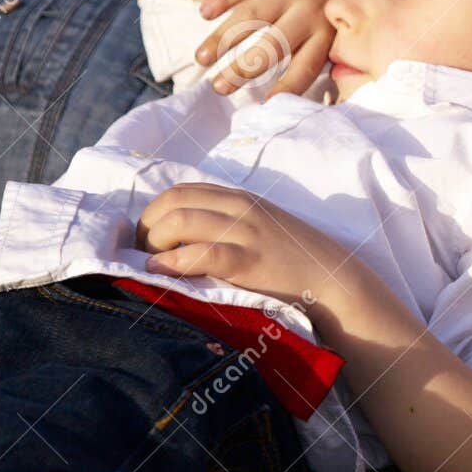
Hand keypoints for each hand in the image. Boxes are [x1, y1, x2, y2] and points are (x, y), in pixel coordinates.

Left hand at [136, 182, 352, 307]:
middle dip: (145, 228)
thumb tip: (176, 236)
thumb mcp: (259, 228)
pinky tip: (160, 271)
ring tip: (148, 264)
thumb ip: (225, 223)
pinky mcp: (249, 261)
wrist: (331, 280)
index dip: (153, 213)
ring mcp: (245, 233)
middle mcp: (240, 208)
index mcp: (239, 198)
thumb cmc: (291, 260)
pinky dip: (172, 262)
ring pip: (180, 222)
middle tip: (140, 255)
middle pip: (172, 203)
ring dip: (152, 243)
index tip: (146, 240)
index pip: (180, 191)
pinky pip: (201, 254)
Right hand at [195, 0, 353, 97]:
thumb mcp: (335, 33)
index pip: (304, 67)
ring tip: (201, 58)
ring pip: (253, 16)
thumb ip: (317, 60)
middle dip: (243, 69)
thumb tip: (295, 99)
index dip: (287, 86)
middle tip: (218, 88)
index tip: (266, 104)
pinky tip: (205, 13)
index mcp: (323, 35)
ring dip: (224, 38)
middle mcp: (307, 13)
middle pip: (272, 45)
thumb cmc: (330, 8)